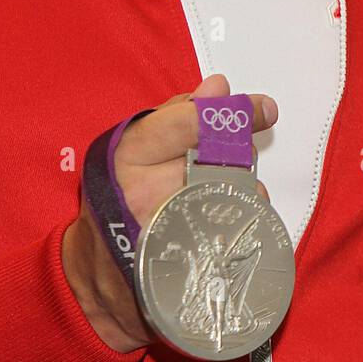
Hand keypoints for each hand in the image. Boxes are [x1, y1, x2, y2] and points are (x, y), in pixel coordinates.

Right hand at [62, 74, 277, 352]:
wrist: (97, 273)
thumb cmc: (117, 199)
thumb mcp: (137, 146)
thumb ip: (179, 115)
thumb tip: (219, 88)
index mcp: (131, 154)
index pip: (192, 123)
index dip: (235, 112)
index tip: (265, 108)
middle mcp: (148, 193)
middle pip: (222, 160)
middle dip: (239, 156)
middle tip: (233, 159)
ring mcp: (168, 232)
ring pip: (236, 197)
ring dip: (244, 190)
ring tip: (221, 195)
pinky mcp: (187, 264)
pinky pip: (235, 233)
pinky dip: (242, 222)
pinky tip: (226, 221)